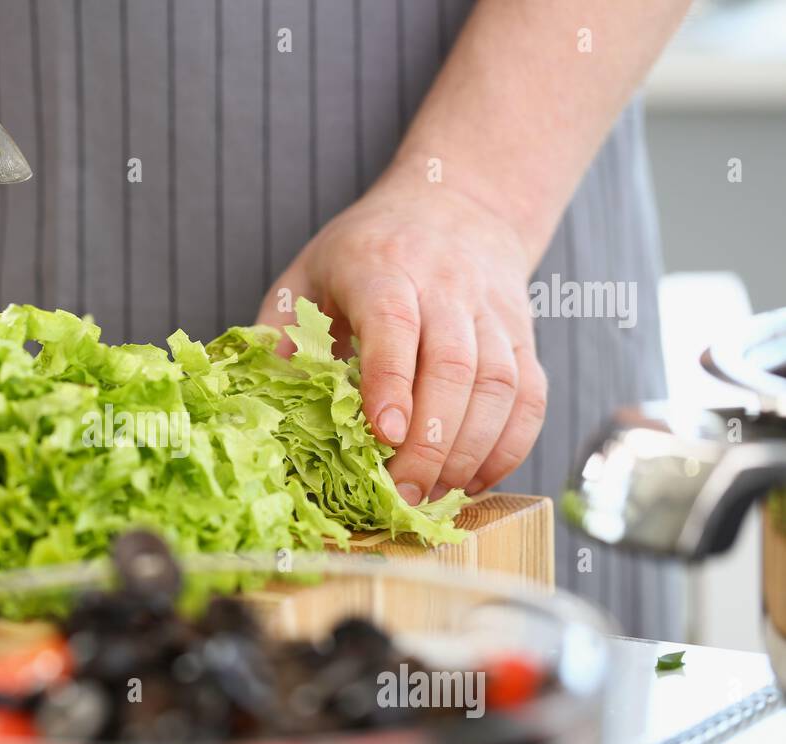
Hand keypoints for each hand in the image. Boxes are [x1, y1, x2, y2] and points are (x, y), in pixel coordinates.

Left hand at [255, 164, 546, 504]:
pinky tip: (476, 478)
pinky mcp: (522, 336)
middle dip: (430, 440)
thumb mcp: (306, 275)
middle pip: (453, 365)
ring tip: (434, 494)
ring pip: (500, 385)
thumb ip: (279, 336)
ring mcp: (491, 311)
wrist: (453, 202)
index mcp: (382, 266)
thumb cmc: (365, 251)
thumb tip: (260, 407)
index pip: (394, 324)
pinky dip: (510, 446)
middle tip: (403, 493)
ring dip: (469, 450)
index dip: (391, 382)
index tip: (384, 436)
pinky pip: (531, 396)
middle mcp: (447, 285)